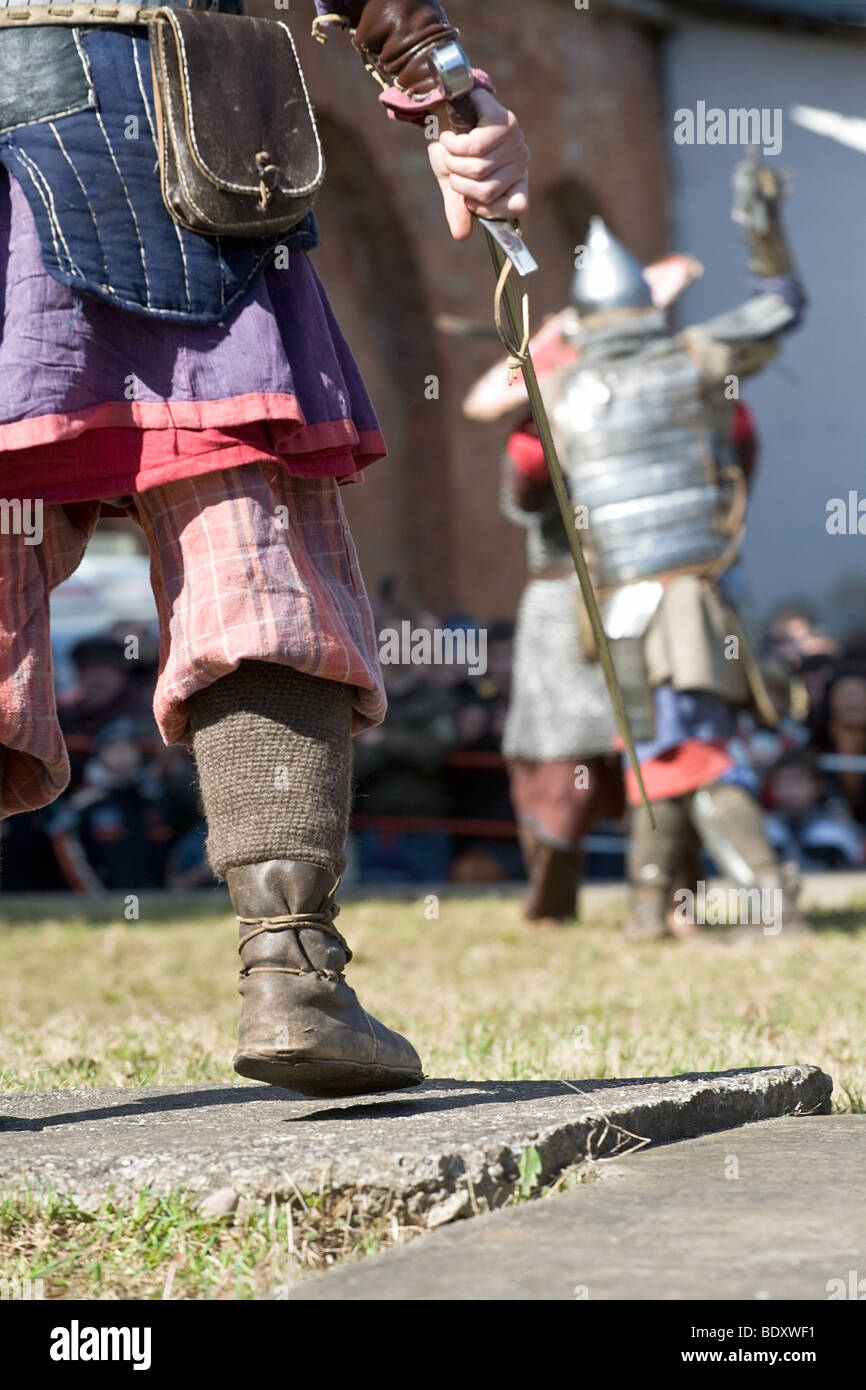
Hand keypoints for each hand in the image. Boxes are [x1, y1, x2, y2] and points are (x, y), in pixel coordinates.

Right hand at [427, 88, 529, 240]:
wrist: (442, 109)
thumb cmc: (450, 148)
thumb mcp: (452, 181)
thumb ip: (459, 207)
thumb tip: (462, 235)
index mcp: (514, 179)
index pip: (518, 206)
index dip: (488, 209)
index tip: (470, 200)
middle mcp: (520, 159)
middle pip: (487, 190)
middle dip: (459, 181)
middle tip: (451, 165)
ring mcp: (514, 137)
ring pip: (479, 168)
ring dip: (453, 161)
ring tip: (449, 148)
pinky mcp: (501, 117)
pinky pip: (476, 146)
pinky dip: (454, 145)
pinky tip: (450, 136)